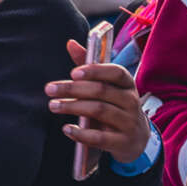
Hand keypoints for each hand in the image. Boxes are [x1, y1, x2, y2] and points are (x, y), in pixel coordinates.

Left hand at [50, 40, 149, 165]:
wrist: (137, 138)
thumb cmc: (116, 105)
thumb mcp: (108, 86)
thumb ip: (89, 66)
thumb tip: (70, 43)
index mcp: (127, 84)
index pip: (115, 72)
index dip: (95, 71)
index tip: (73, 72)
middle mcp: (131, 101)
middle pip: (101, 91)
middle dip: (73, 89)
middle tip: (50, 89)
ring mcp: (129, 122)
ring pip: (99, 111)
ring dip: (73, 107)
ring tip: (53, 106)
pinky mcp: (123, 142)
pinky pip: (101, 138)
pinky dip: (82, 134)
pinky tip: (67, 129)